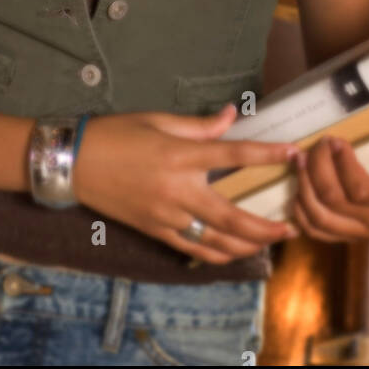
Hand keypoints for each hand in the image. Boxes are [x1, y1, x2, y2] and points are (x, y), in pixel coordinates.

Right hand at [73, 102, 300, 263]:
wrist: (75, 163)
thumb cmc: (115, 134)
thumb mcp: (157, 120)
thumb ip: (199, 125)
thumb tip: (232, 115)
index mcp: (180, 155)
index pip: (234, 155)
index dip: (267, 154)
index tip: (293, 153)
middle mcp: (178, 190)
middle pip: (233, 217)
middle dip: (266, 226)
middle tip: (291, 227)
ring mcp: (167, 216)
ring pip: (217, 241)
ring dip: (249, 245)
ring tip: (270, 241)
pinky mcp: (156, 231)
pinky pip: (195, 249)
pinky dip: (220, 254)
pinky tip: (236, 250)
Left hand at [290, 133, 368, 241]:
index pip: (362, 189)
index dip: (343, 165)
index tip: (338, 140)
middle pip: (333, 197)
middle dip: (317, 166)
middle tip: (316, 143)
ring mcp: (358, 232)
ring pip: (319, 214)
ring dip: (304, 184)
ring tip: (300, 157)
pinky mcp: (342, 236)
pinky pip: (313, 230)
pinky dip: (300, 208)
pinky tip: (299, 184)